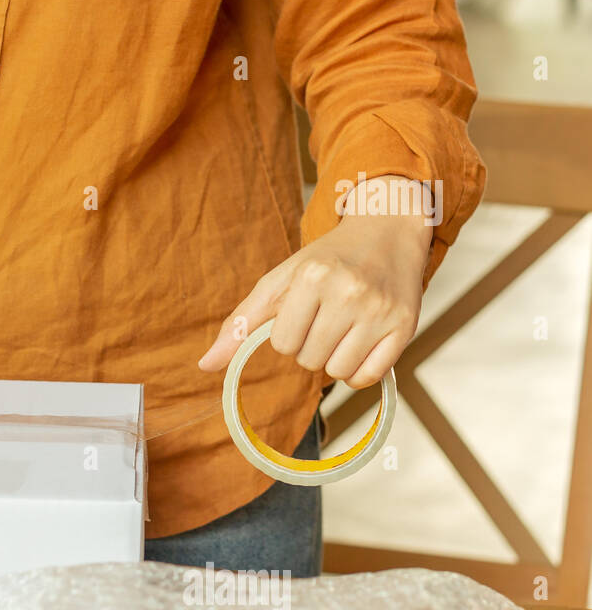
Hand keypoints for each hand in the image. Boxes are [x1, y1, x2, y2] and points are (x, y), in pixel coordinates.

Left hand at [198, 176, 433, 389]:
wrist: (387, 230)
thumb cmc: (325, 260)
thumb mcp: (279, 280)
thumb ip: (240, 323)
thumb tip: (205, 366)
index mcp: (311, 277)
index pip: (282, 344)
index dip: (288, 334)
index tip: (303, 312)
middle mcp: (349, 292)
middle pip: (309, 360)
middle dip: (311, 346)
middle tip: (327, 317)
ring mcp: (380, 311)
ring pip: (337, 373)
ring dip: (334, 360)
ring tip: (345, 327)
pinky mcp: (405, 327)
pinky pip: (368, 379)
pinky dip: (359, 372)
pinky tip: (361, 344)